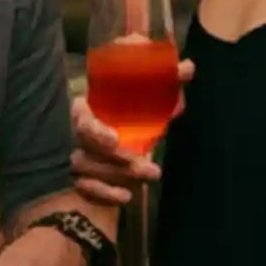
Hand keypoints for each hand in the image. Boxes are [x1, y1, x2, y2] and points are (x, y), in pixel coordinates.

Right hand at [71, 58, 194, 205]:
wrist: (121, 127)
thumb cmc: (130, 104)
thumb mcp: (146, 89)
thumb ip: (165, 78)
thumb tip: (188, 68)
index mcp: (87, 109)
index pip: (82, 122)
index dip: (96, 133)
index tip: (115, 139)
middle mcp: (77, 135)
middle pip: (88, 154)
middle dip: (119, 164)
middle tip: (151, 170)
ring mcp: (77, 158)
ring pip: (90, 174)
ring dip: (120, 178)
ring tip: (151, 177)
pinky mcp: (82, 178)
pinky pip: (86, 191)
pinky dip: (105, 195)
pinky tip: (125, 197)